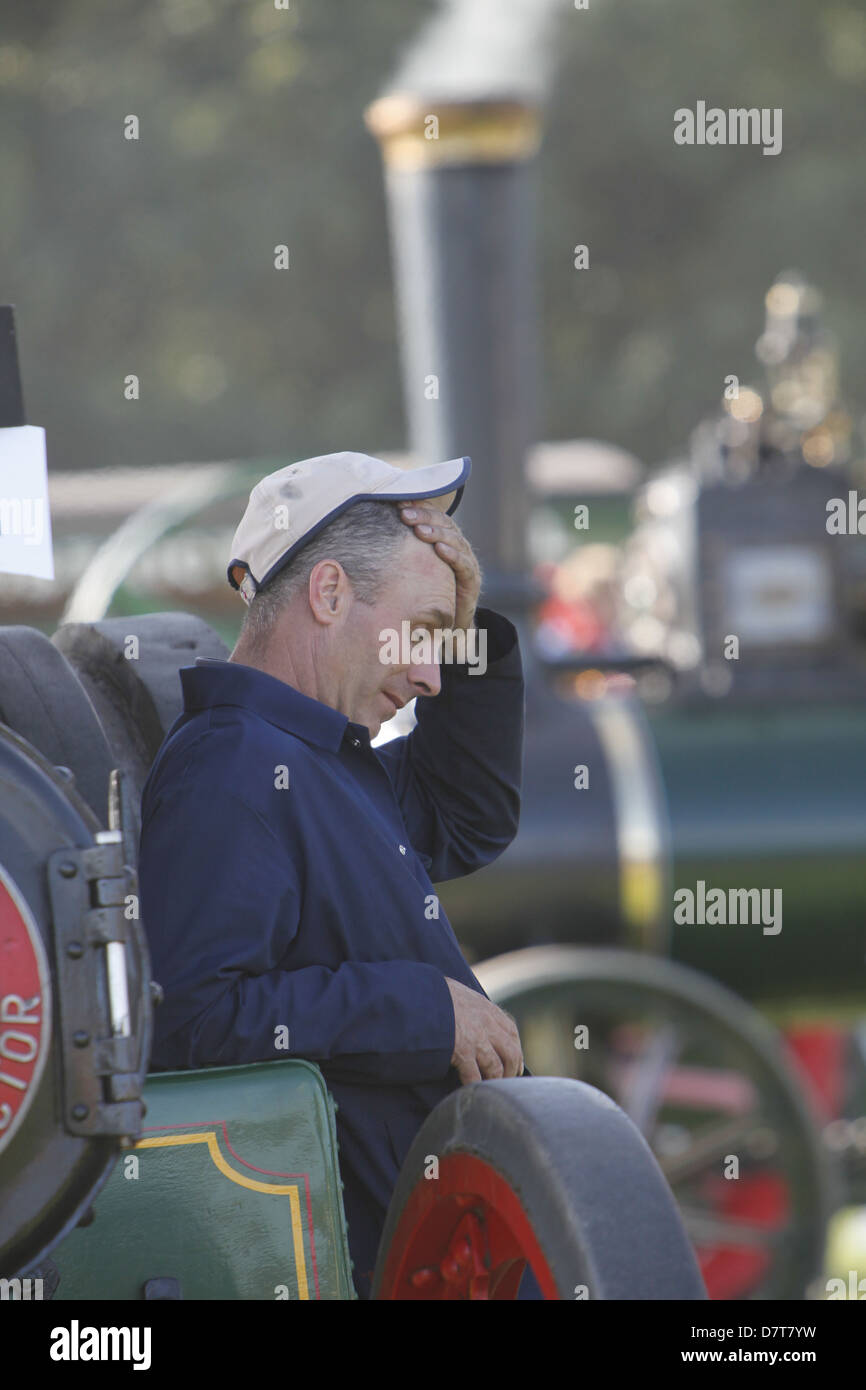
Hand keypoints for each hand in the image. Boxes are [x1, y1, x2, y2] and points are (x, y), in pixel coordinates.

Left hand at [397, 501, 481, 631]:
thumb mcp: (411, 569)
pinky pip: (464, 564)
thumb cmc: (426, 593)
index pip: (433, 516)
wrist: (449, 623)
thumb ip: (400, 552)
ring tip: (420, 530)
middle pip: (444, 523)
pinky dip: (453, 555)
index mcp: (443, 539)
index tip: (398, 502)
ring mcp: (466, 562)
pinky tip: (440, 549)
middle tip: (405, 514)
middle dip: (424, 516)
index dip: (418, 507)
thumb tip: (369, 535)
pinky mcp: (472, 580)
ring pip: (455, 540)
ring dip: (436, 533)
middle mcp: (457, 547)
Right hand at [445, 977, 523, 1084]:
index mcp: (488, 1010)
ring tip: (489, 1087)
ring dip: (494, 1081)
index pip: (511, 1033)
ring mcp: (476, 1039)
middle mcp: (487, 1025)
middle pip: (511, 1053)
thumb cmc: (435, 994)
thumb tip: (470, 1014)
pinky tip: (471, 1090)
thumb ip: (471, 1007)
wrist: (419, 995)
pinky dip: (474, 1085)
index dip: (515, 1051)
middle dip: (511, 1070)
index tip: (513, 1063)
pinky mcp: (462, 1052)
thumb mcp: (460, 993)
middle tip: (506, 1081)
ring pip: (496, 1068)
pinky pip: (474, 1076)